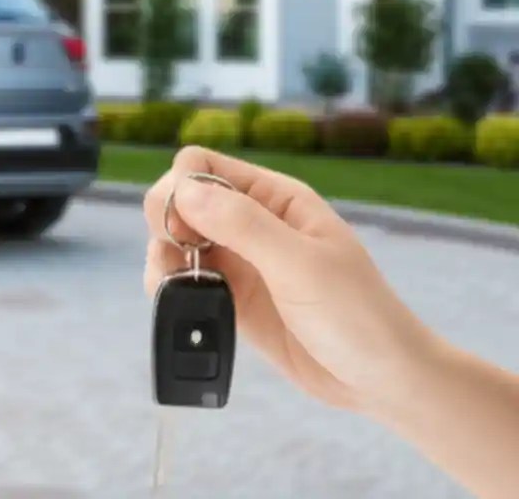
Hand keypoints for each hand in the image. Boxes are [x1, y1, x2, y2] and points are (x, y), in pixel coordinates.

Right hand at [143, 147, 436, 413]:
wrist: (380, 380)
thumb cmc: (358, 315)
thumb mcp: (301, 264)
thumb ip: (242, 224)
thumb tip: (183, 191)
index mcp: (274, 198)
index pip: (202, 165)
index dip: (181, 188)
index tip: (184, 226)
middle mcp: (250, 223)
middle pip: (179, 199)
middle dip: (167, 223)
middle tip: (182, 256)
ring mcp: (238, 261)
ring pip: (173, 240)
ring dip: (164, 258)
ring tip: (182, 284)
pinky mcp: (230, 298)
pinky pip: (182, 280)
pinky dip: (169, 287)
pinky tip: (184, 302)